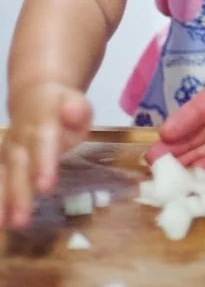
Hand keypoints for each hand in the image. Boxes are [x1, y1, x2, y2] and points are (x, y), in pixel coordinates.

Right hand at [1, 82, 91, 227]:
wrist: (35, 98)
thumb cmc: (64, 107)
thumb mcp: (78, 104)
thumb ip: (77, 110)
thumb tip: (72, 112)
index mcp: (42, 120)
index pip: (43, 142)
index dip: (43, 164)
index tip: (46, 187)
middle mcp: (19, 136)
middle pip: (19, 164)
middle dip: (20, 192)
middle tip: (23, 219)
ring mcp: (6, 149)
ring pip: (2, 175)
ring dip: (1, 201)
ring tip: (4, 225)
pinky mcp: (0, 161)